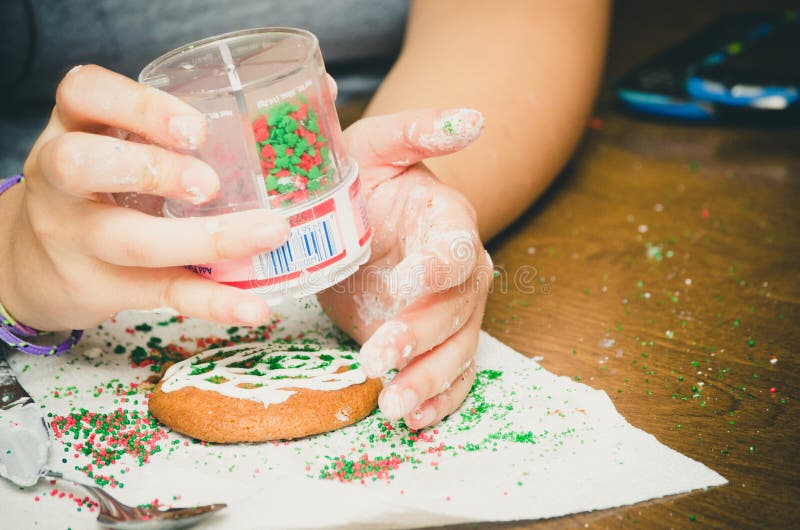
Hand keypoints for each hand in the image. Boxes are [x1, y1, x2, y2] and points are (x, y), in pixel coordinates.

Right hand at [0, 65, 288, 330]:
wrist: (35, 264)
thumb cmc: (96, 188)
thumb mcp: (109, 146)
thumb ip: (164, 135)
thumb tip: (274, 126)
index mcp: (72, 130)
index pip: (83, 94)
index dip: (137, 105)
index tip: (195, 128)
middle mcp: (62, 183)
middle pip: (83, 165)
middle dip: (152, 169)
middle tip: (212, 184)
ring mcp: (80, 240)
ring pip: (133, 241)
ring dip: (206, 240)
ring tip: (267, 235)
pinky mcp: (108, 287)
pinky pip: (164, 293)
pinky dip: (215, 303)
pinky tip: (254, 308)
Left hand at [318, 108, 490, 428]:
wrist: (367, 222)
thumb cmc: (367, 181)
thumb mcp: (376, 146)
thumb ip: (418, 130)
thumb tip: (473, 119)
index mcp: (449, 222)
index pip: (457, 247)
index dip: (437, 269)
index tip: (406, 283)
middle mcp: (461, 271)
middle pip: (455, 309)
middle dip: (419, 336)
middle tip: (379, 358)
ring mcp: (452, 311)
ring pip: (456, 351)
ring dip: (427, 379)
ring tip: (392, 405)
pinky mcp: (437, 341)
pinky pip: (451, 375)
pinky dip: (437, 399)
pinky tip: (413, 419)